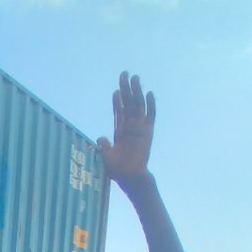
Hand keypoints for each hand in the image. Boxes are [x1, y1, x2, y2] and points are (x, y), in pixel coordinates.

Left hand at [97, 72, 155, 187]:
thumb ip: (103, 146)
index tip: (116, 90)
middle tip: (124, 74)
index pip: (118, 112)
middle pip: (128, 104)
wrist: (130, 177)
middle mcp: (130, 127)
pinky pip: (151, 116)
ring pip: (138, 105)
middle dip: (126, 89)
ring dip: (137, 92)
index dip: (117, 101)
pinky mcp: (148, 132)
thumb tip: (100, 138)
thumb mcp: (106, 156)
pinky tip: (149, 94)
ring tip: (135, 78)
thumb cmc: (117, 170)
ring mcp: (139, 128)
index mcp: (120, 132)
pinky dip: (151, 105)